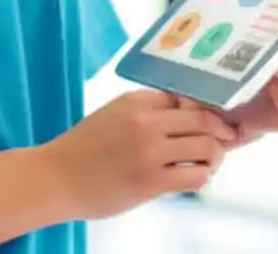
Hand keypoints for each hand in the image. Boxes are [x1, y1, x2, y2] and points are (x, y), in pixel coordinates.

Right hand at [39, 90, 237, 219]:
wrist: (55, 178)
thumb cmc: (84, 149)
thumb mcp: (114, 114)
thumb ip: (146, 111)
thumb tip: (188, 114)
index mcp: (136, 101)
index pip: (187, 97)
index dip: (206, 110)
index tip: (213, 122)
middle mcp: (146, 121)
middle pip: (204, 119)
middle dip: (220, 133)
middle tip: (222, 143)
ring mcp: (150, 151)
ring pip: (207, 146)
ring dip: (214, 156)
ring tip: (206, 163)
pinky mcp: (152, 181)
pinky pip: (196, 175)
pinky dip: (202, 176)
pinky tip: (192, 177)